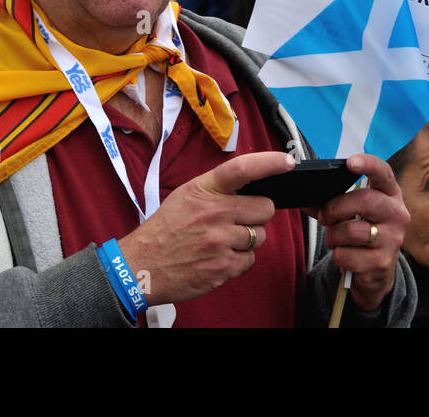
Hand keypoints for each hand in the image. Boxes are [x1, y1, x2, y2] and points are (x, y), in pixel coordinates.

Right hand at [117, 151, 293, 305]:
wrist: (142, 266)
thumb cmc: (165, 230)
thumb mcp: (186, 196)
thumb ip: (217, 190)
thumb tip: (250, 188)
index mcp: (204, 190)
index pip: (242, 169)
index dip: (269, 162)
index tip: (287, 162)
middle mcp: (215, 213)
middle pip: (265, 209)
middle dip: (257, 215)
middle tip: (238, 220)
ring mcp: (220, 241)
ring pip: (259, 236)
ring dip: (248, 240)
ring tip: (223, 241)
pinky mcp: (223, 266)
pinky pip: (250, 260)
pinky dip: (240, 260)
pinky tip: (219, 257)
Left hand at [307, 154, 408, 311]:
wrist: (376, 271)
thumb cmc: (360, 232)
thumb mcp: (349, 213)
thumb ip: (330, 202)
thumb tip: (306, 199)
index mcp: (389, 194)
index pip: (383, 173)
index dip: (368, 164)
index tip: (351, 162)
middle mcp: (397, 213)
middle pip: (364, 200)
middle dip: (336, 208)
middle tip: (324, 217)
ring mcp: (393, 239)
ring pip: (352, 230)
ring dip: (334, 236)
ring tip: (337, 240)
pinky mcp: (383, 263)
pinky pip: (346, 255)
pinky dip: (338, 256)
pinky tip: (347, 257)